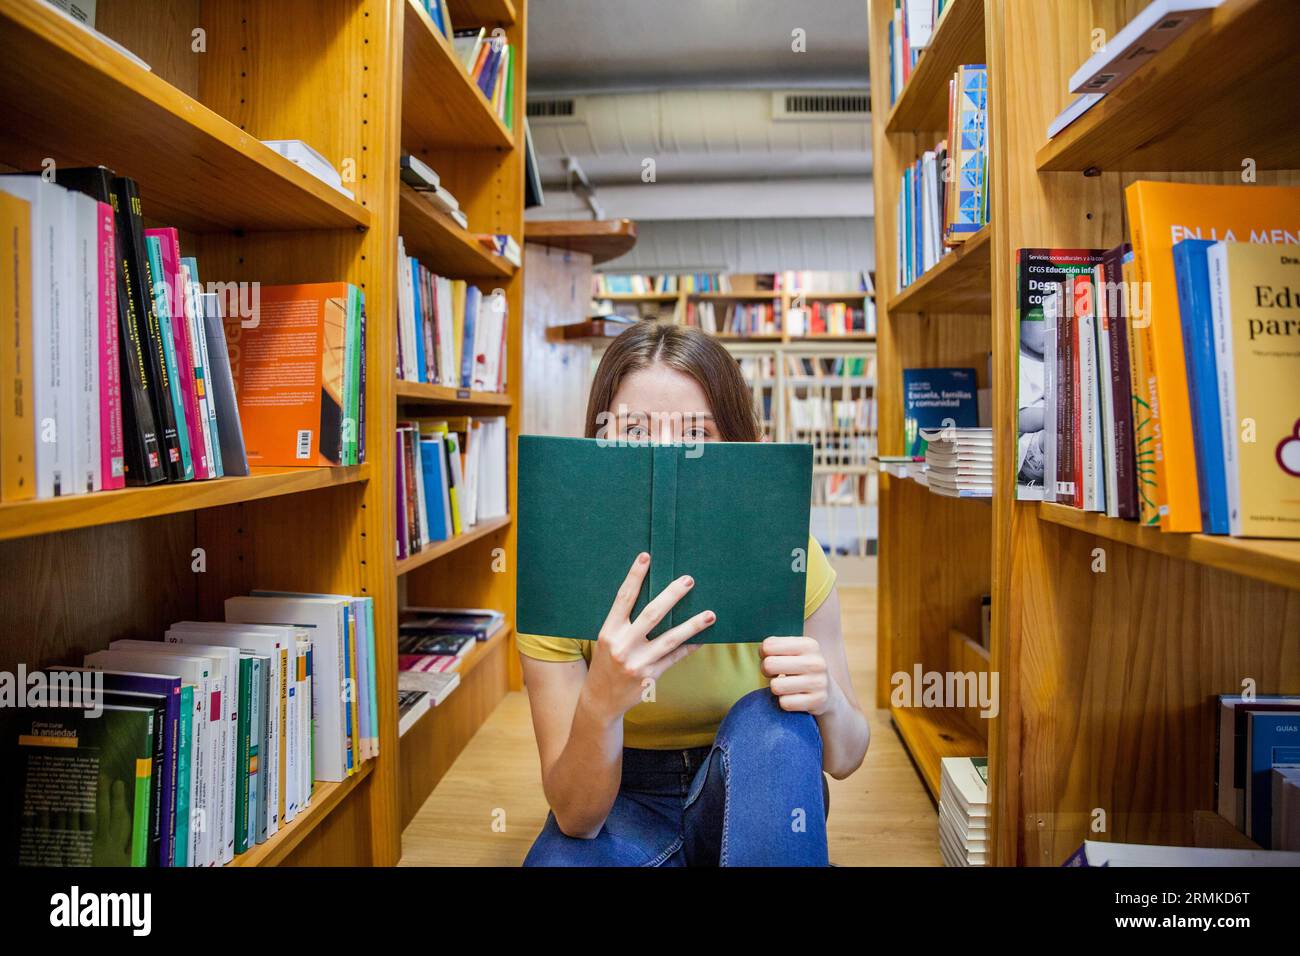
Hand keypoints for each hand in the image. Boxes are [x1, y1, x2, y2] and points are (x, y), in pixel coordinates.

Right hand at [582, 552, 714, 722]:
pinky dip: (689, 647)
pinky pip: (675, 657)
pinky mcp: (650, 676)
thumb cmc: (607, 662)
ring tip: (710, 614)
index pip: (623, 598)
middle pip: (651, 615)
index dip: (634, 576)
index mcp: (609, 631)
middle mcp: (622, 646)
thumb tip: (656, 597)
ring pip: (670, 639)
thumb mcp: (608, 639)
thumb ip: (625, 622)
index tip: (646, 557)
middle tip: (688, 580)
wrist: (600, 700)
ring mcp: (637, 663)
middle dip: (671, 596)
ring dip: (692, 625)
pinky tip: (703, 638)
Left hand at [761, 636, 832, 715]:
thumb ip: (776, 645)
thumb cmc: (801, 668)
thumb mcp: (795, 650)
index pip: (769, 645)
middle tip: (775, 673)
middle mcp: (816, 662)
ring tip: (785, 685)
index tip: (772, 657)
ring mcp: (818, 683)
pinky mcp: (817, 702)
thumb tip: (763, 650)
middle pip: (769, 665)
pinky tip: (794, 697)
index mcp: (809, 645)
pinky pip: (784, 703)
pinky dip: (784, 702)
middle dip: (766, 670)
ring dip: (776, 688)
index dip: (764, 653)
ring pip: (775, 686)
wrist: (828, 692)